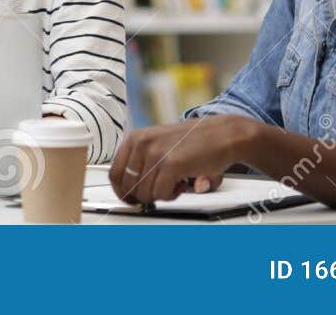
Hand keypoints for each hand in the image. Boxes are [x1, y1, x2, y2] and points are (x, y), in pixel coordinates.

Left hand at [109, 116, 253, 204]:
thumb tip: (127, 190)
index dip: (122, 192)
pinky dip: (172, 196)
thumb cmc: (192, 142)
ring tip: (175, 183)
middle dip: (143, 196)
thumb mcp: (158, 144)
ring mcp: (156, 153)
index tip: (131, 200)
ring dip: (161, 195)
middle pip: (129, 187)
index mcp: (135, 138)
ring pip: (146, 193)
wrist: (221, 134)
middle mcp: (142, 143)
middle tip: (160, 192)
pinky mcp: (171, 165)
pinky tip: (182, 184)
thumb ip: (141, 162)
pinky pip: (162, 194)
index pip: (115, 173)